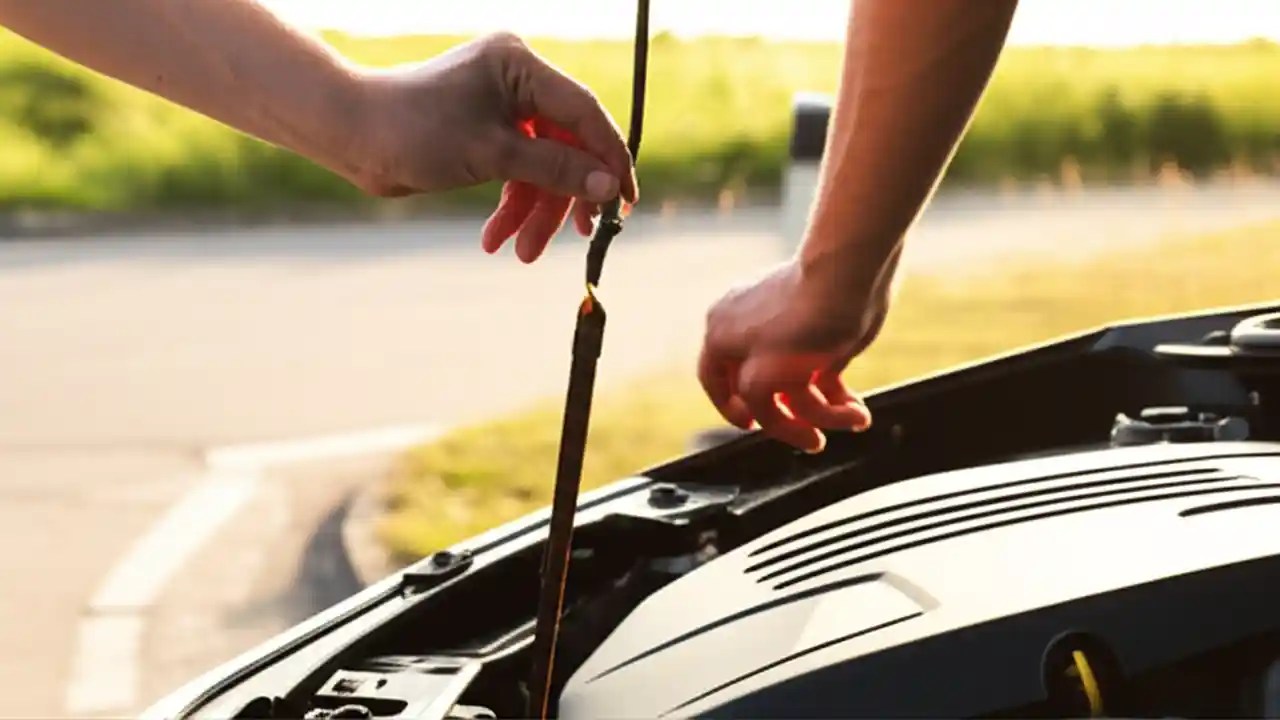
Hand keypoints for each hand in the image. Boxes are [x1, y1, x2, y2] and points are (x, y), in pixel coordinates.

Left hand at [352, 32, 637, 261]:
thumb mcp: (493, 154)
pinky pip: (516, 172)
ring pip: (540, 167)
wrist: (350, 136)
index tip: (625, 200)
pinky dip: (510, 206)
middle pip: (565, 145)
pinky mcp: (487, 134)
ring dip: (532, 212)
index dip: (609, 158)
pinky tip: (496, 239)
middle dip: (562, 196)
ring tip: (521, 253)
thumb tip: (609, 187)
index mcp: (521, 65)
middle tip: (574, 236)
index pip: (585, 113)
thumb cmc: (414, 130)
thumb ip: (556, 169)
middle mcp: (516, 80)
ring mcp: (502, 108)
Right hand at [697, 258, 887, 452]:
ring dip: (826, 412)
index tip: (753, 427)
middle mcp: (749, 333)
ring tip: (853, 418)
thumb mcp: (760, 376)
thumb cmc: (799, 321)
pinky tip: (856, 411)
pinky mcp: (818, 336)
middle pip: (764, 393)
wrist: (849, 277)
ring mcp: (786, 335)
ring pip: (798, 389)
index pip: (715, 383)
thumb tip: (761, 415)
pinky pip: (821, 378)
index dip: (732, 410)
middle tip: (815, 439)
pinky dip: (837, 397)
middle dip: (795, 419)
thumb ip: (752, 401)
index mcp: (722, 334)